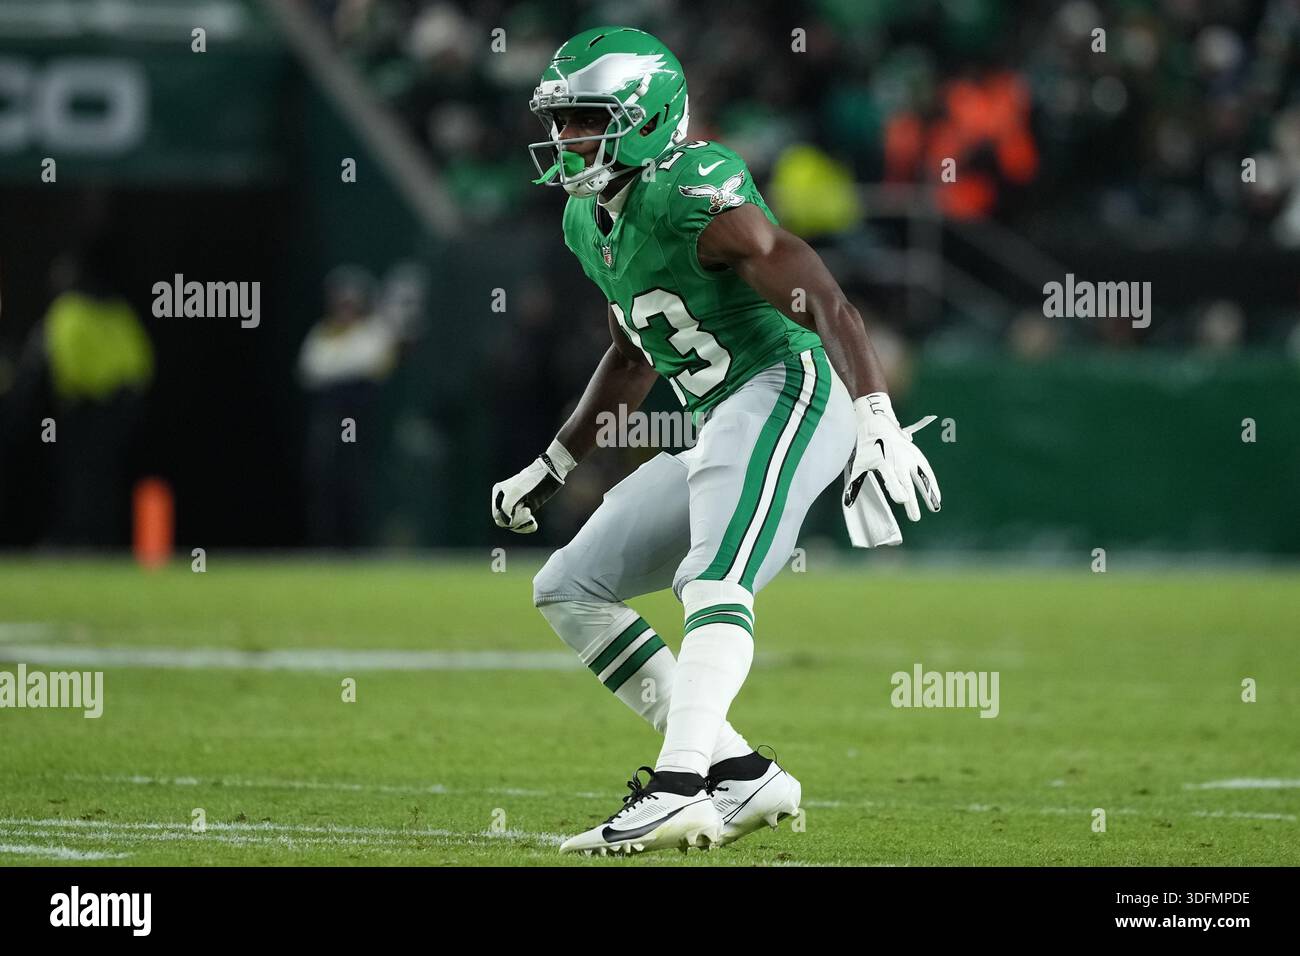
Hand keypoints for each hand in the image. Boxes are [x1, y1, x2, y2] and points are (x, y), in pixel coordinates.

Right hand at [491, 457, 562, 533]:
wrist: (548, 475)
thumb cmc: (531, 481)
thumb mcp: (516, 492)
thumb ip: (506, 507)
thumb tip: (505, 522)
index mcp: (498, 494)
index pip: (498, 515)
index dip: (509, 518)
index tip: (526, 510)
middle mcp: (504, 500)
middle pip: (504, 521)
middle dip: (517, 521)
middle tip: (529, 512)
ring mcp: (514, 505)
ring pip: (512, 524)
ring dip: (522, 525)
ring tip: (532, 519)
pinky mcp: (523, 509)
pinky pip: (521, 524)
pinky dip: (526, 526)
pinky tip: (534, 524)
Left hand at [845, 393, 940, 522]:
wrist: (878, 425)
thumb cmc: (867, 449)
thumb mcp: (859, 465)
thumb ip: (855, 484)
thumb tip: (847, 504)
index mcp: (883, 462)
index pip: (891, 477)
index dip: (896, 489)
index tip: (901, 500)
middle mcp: (898, 459)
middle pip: (906, 483)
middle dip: (911, 501)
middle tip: (915, 518)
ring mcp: (909, 457)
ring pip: (920, 478)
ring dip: (927, 494)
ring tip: (934, 509)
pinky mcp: (917, 454)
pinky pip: (926, 471)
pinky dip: (932, 483)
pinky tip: (936, 497)